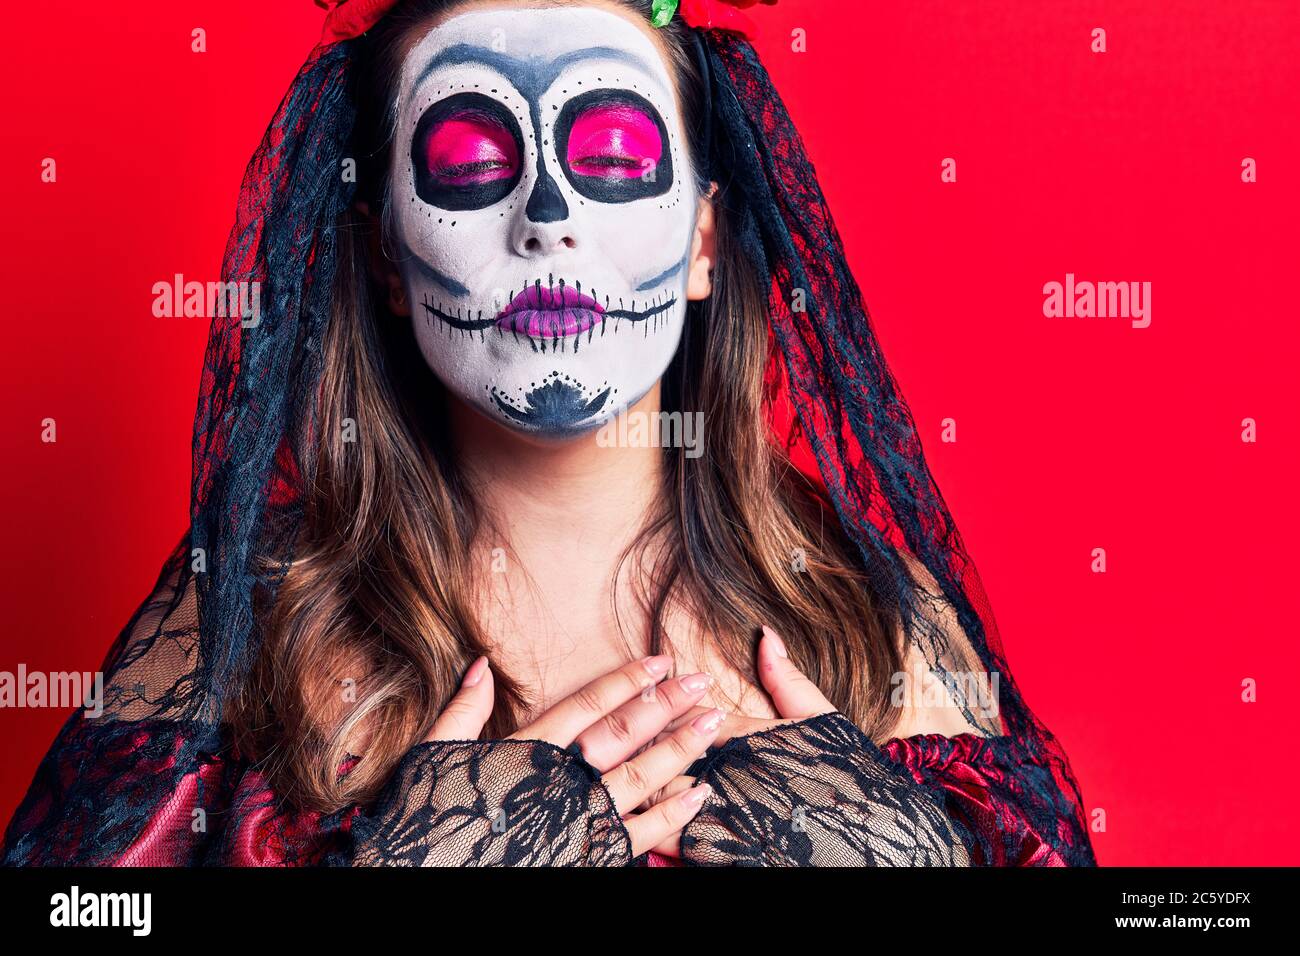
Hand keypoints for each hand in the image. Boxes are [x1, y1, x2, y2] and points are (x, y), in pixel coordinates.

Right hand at [427, 654, 723, 858]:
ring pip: (639, 780)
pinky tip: (698, 794)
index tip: (661, 661)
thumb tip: (482, 663)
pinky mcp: (585, 856)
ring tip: (713, 726)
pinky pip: (638, 834)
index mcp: (527, 751)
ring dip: (680, 751)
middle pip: (622, 735)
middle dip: (666, 707)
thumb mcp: (436, 755)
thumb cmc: (426, 817)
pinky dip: (671, 814)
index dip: (627, 681)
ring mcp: (575, 820)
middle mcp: (558, 782)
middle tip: (702, 684)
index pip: (587, 706)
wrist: (420, 875)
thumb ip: (465, 710)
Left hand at [633, 626, 839, 855]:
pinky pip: (672, 840)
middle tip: (617, 736)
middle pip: (663, 755)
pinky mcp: (720, 851)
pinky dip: (651, 828)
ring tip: (617, 773)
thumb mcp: (820, 719)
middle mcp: (728, 775)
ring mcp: (722, 815)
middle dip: (636, 744)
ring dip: (637, 784)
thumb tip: (765, 634)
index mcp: (746, 738)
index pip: (688, 716)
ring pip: (658, 798)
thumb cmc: (846, 774)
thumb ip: (787, 679)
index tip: (646, 698)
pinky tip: (637, 820)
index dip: (663, 708)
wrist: (869, 838)